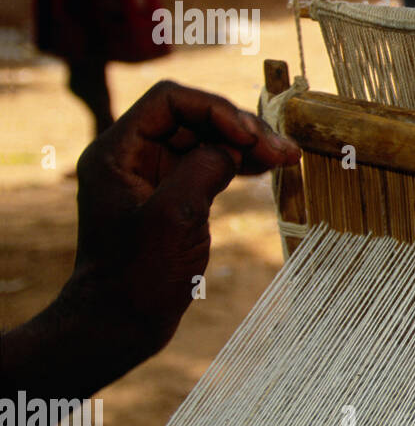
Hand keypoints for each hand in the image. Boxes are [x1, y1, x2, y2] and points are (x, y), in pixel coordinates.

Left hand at [64, 80, 299, 382]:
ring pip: (205, 140)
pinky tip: (267, 169)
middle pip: (193, 117)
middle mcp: (132, 156)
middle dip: (239, 128)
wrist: (118, 324)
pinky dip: (238, 164)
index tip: (250, 137)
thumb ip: (203, 168)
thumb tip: (233, 147)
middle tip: (283, 151)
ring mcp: (152, 176)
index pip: (171, 101)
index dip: (216, 110)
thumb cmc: (136, 277)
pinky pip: (207, 165)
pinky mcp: (170, 196)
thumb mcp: (174, 217)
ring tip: (287, 157)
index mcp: (118, 151)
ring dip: (246, 145)